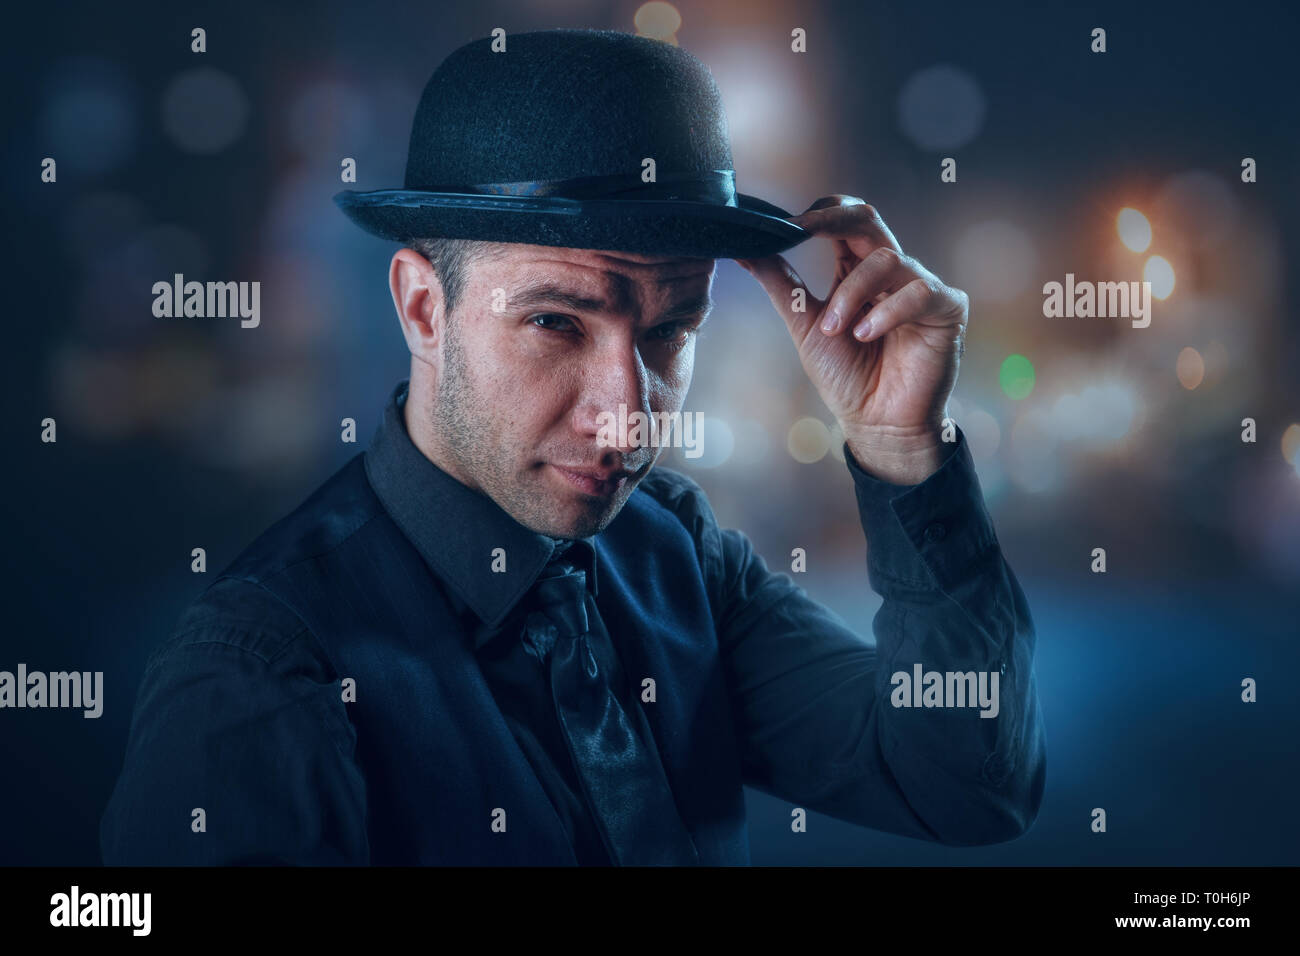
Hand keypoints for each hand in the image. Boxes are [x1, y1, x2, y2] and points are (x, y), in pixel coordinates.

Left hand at [737, 195, 968, 483]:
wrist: (876, 423)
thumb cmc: (846, 377)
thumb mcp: (804, 325)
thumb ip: (780, 283)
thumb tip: (746, 246)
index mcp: (856, 270)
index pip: (842, 219)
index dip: (816, 214)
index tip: (781, 226)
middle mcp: (889, 271)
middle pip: (866, 218)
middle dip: (830, 220)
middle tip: (798, 231)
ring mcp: (920, 285)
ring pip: (885, 259)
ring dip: (851, 295)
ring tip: (836, 330)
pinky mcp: (947, 307)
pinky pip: (918, 291)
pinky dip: (887, 312)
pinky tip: (867, 335)